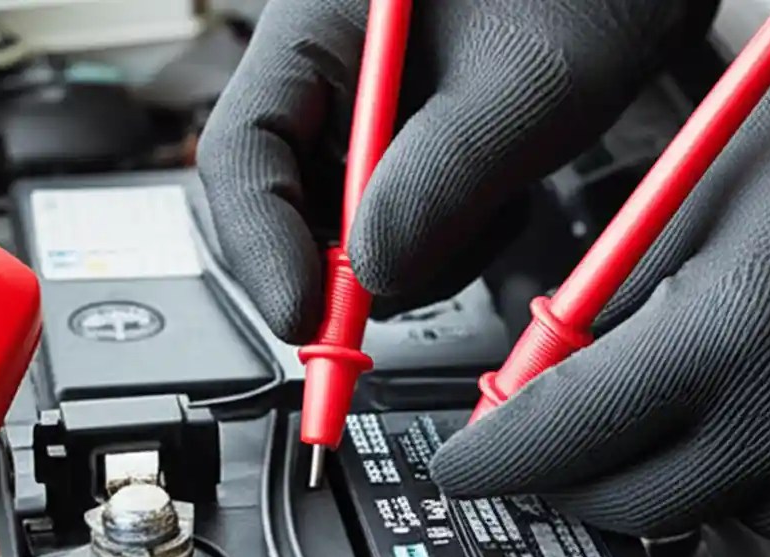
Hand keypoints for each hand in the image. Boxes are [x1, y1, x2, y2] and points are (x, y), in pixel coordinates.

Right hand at [197, 0, 708, 343]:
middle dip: (335, 263)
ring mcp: (370, 116)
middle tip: (395, 292)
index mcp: (320, 28)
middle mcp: (331, 75)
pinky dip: (441, 243)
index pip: (241, 152)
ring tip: (486, 211)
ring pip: (340, 226)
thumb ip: (440, 182)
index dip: (260, 246)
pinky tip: (496, 202)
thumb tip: (372, 280)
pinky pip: (395, 223)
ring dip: (405, 255)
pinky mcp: (412, 147)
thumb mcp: (529, 83)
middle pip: (279, 200)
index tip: (305, 316)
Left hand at [432, 36, 769, 540]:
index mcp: (724, 337)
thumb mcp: (675, 216)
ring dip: (643, 474)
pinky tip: (725, 411)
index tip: (457, 468)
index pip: (563, 436)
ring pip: (688, 514)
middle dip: (559, 474)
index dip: (491, 461)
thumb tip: (531, 386)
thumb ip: (598, 314)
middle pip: (618, 502)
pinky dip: (719, 477)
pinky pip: (757, 510)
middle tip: (535, 432)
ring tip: (653, 397)